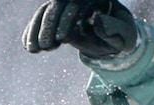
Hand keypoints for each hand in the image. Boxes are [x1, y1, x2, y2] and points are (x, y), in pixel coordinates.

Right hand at [23, 0, 138, 57]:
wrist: (116, 37)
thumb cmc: (123, 36)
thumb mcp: (125, 35)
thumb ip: (114, 29)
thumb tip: (98, 22)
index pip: (75, 3)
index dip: (67, 19)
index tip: (61, 38)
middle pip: (57, 6)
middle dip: (47, 26)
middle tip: (44, 47)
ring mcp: (65, 6)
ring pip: (45, 11)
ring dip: (36, 30)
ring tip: (34, 50)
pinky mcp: (57, 16)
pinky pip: (40, 20)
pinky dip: (32, 32)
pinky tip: (29, 47)